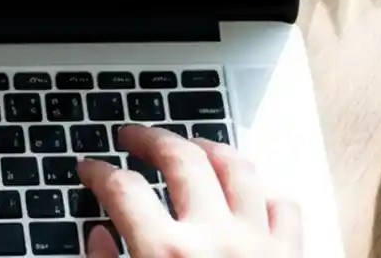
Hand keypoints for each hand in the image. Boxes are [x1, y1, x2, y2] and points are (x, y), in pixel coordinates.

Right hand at [78, 125, 300, 257]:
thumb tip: (98, 239)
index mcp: (166, 254)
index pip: (122, 190)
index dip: (99, 172)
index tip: (90, 168)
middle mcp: (214, 239)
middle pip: (181, 160)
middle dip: (151, 139)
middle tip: (133, 135)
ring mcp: (257, 244)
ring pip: (237, 170)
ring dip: (209, 150)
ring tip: (190, 145)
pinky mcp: (290, 257)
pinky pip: (282, 208)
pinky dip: (263, 194)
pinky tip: (246, 192)